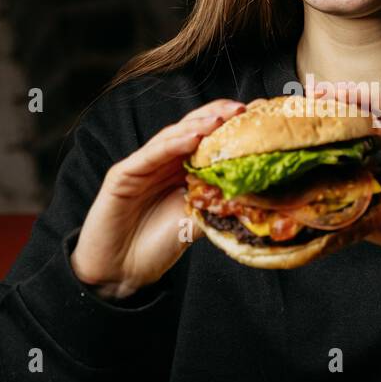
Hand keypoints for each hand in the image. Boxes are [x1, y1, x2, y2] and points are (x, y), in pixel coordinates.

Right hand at [70, 99, 245, 298]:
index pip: (208, 141)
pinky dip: (172, 144)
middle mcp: (164, 162)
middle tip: (243, 110)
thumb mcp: (196, 223)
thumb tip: (254, 196)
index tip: (259, 119)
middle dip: (218, 117)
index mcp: (182, 171)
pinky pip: (151, 155)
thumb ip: (217, 205)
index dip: (231, 128)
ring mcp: (143, 165)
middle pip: (192, 130)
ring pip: (172, 137)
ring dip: (197, 126)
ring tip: (220, 119)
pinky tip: (192, 137)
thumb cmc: (158, 246)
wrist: (121, 271)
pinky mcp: (123, 174)